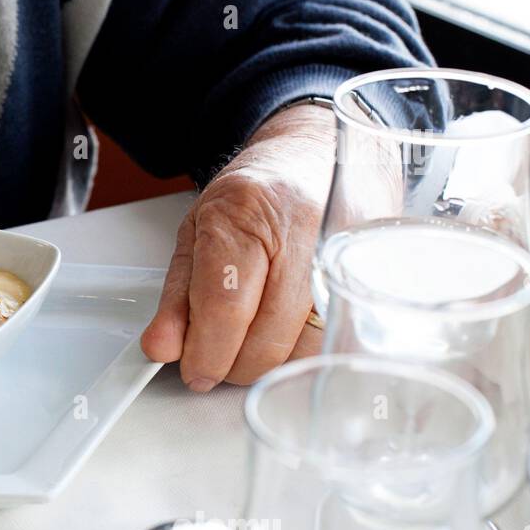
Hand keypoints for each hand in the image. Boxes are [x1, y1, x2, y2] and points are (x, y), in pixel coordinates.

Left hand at [141, 104, 333, 389]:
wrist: (319, 157)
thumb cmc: (254, 196)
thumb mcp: (197, 234)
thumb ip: (176, 297)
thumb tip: (161, 348)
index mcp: (244, 216)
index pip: (225, 306)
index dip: (205, 352)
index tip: (194, 371)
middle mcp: (301, 235)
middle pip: (265, 338)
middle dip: (232, 364)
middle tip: (217, 355)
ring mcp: (343, 259)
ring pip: (301, 350)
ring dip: (266, 363)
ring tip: (248, 337)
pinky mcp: (368, 279)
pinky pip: (331, 342)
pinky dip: (300, 353)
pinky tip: (283, 332)